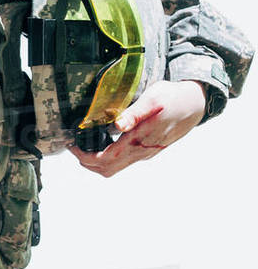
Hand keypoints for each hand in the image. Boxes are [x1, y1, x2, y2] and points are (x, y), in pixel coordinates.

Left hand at [68, 79, 206, 177]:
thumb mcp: (152, 100)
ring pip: (115, 167)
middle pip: (107, 169)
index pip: (105, 159)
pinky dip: (108, 156)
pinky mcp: (148, 150)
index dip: (85, 156)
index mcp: (139, 140)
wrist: (195, 104)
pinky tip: (104, 140)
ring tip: (85, 143)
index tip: (73, 144)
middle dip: (87, 161)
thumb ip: (134, 114)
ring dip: (97, 160)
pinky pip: (124, 160)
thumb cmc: (173, 98)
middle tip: (75, 145)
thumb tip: (118, 125)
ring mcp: (146, 153)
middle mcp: (142, 152)